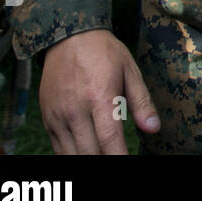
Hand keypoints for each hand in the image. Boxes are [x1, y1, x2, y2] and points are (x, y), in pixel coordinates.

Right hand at [39, 29, 160, 153]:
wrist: (68, 37)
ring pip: (72, 155)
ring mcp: (58, 116)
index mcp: (100, 97)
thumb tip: (154, 128)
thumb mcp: (130, 71)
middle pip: (90, 152)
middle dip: (106, 162)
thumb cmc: (104, 53)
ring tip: (104, 157)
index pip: (110, 139)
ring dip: (90, 160)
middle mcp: (75, 110)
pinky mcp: (47, 119)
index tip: (128, 163)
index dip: (119, 157)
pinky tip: (87, 152)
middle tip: (118, 158)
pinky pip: (58, 149)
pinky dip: (73, 155)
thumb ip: (142, 103)